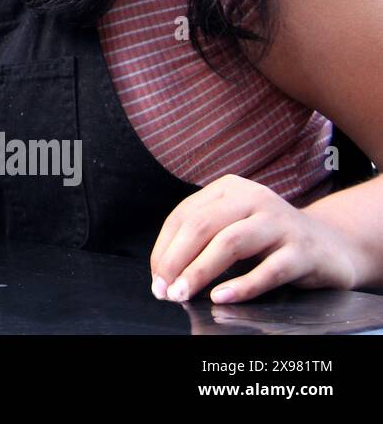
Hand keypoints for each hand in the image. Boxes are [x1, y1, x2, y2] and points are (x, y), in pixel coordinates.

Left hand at [149, 173, 360, 303]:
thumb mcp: (232, 227)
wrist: (330, 246)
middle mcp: (253, 198)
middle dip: (176, 260)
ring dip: (200, 271)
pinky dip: (241, 285)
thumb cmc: (269, 240)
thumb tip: (163, 274)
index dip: (164, 249)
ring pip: (230, 243)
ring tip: (182, 294)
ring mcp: (280, 222)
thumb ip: (201, 241)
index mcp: (229, 188)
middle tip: (164, 290)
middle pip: (201, 226)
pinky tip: (221, 297)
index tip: (156, 278)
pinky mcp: (303, 250)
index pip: (184, 216)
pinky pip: (268, 269)